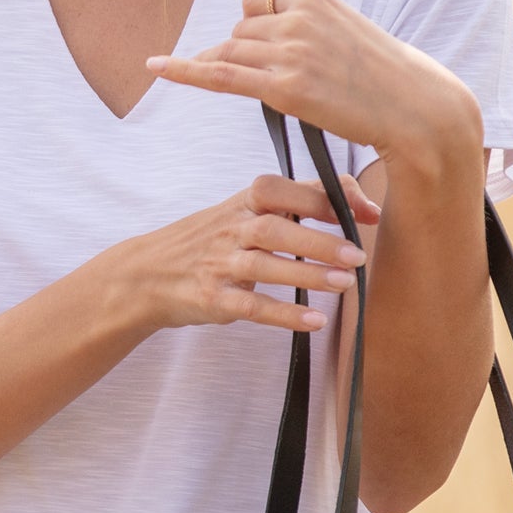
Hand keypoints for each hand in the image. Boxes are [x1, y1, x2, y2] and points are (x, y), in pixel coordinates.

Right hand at [108, 172, 375, 337]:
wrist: (146, 274)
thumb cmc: (211, 240)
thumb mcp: (244, 212)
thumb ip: (296, 203)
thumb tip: (361, 204)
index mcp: (243, 201)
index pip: (285, 191)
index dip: (327, 199)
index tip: (366, 213)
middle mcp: (231, 228)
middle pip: (277, 228)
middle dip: (319, 241)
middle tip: (358, 255)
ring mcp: (219, 264)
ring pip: (265, 265)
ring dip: (307, 274)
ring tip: (346, 284)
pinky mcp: (213, 298)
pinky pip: (252, 306)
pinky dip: (285, 315)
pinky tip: (315, 321)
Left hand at [148, 0, 481, 171]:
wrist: (416, 110)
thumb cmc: (388, 82)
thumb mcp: (349, 37)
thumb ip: (311, 30)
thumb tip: (276, 40)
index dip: (253, 23)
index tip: (260, 45)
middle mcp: (299, 19)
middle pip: (240, 30)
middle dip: (244, 54)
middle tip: (270, 81)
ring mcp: (290, 52)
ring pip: (230, 52)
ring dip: (231, 70)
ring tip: (253, 90)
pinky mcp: (284, 88)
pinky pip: (220, 74)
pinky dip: (184, 69)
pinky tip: (155, 67)